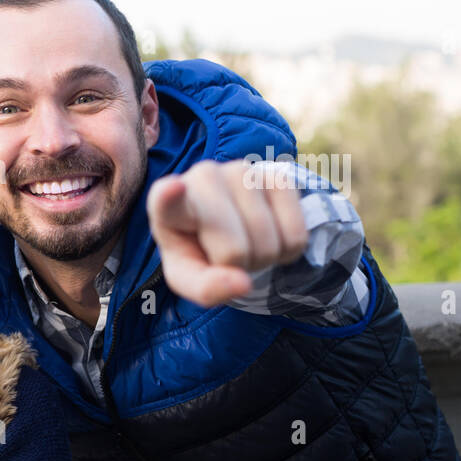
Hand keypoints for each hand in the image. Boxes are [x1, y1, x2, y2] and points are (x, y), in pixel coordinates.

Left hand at [148, 159, 308, 307]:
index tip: (173, 188)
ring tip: (245, 241)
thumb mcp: (190, 278)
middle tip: (226, 254)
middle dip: (237, 265)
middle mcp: (202, 178)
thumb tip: (243, 284)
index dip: (170, 196)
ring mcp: (242, 171)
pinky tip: (269, 233)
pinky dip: (287, 249)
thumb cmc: (198, 250)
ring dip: (262, 257)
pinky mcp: (277, 175)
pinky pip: (295, 233)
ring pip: (266, 240)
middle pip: (234, 249)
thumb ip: (206, 289)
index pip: (165, 199)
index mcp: (167, 206)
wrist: (229, 226)